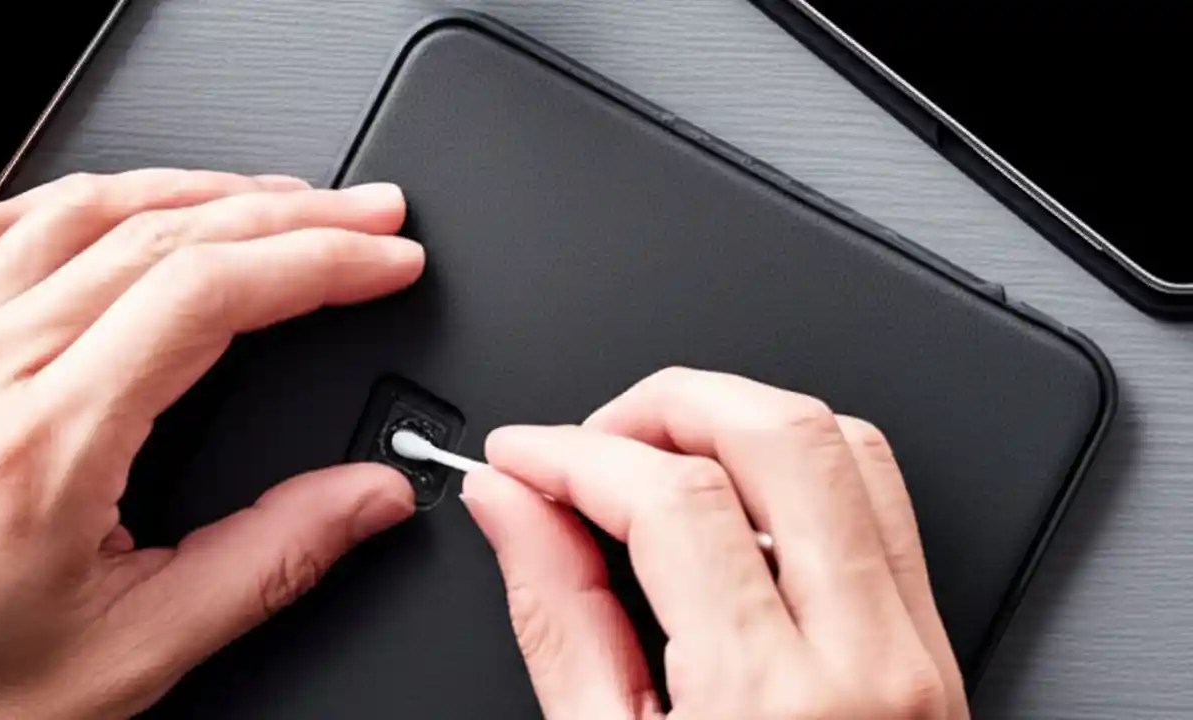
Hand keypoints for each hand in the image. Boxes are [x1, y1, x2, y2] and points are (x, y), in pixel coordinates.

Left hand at [0, 170, 423, 717]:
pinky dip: (93, 197)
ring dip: (201, 189)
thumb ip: (271, 561)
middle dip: (291, 215)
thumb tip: (372, 497)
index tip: (386, 258)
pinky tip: (138, 204)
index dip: (319, 260)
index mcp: (44, 443)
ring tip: (278, 198)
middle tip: (367, 216)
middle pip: (163, 234)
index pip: (211, 294)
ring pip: (84, 207)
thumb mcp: (136, 648)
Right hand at [463, 368, 967, 718]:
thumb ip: (560, 622)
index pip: (669, 499)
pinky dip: (796, 460)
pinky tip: (731, 496)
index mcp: (767, 703)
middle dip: (661, 404)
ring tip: (653, 454)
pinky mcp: (933, 645)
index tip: (520, 457)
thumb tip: (514, 511)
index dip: (571, 454)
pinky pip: (879, 498)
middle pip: (776, 433)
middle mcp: (865, 659)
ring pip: (844, 443)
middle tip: (586, 438)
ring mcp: (916, 646)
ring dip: (735, 417)